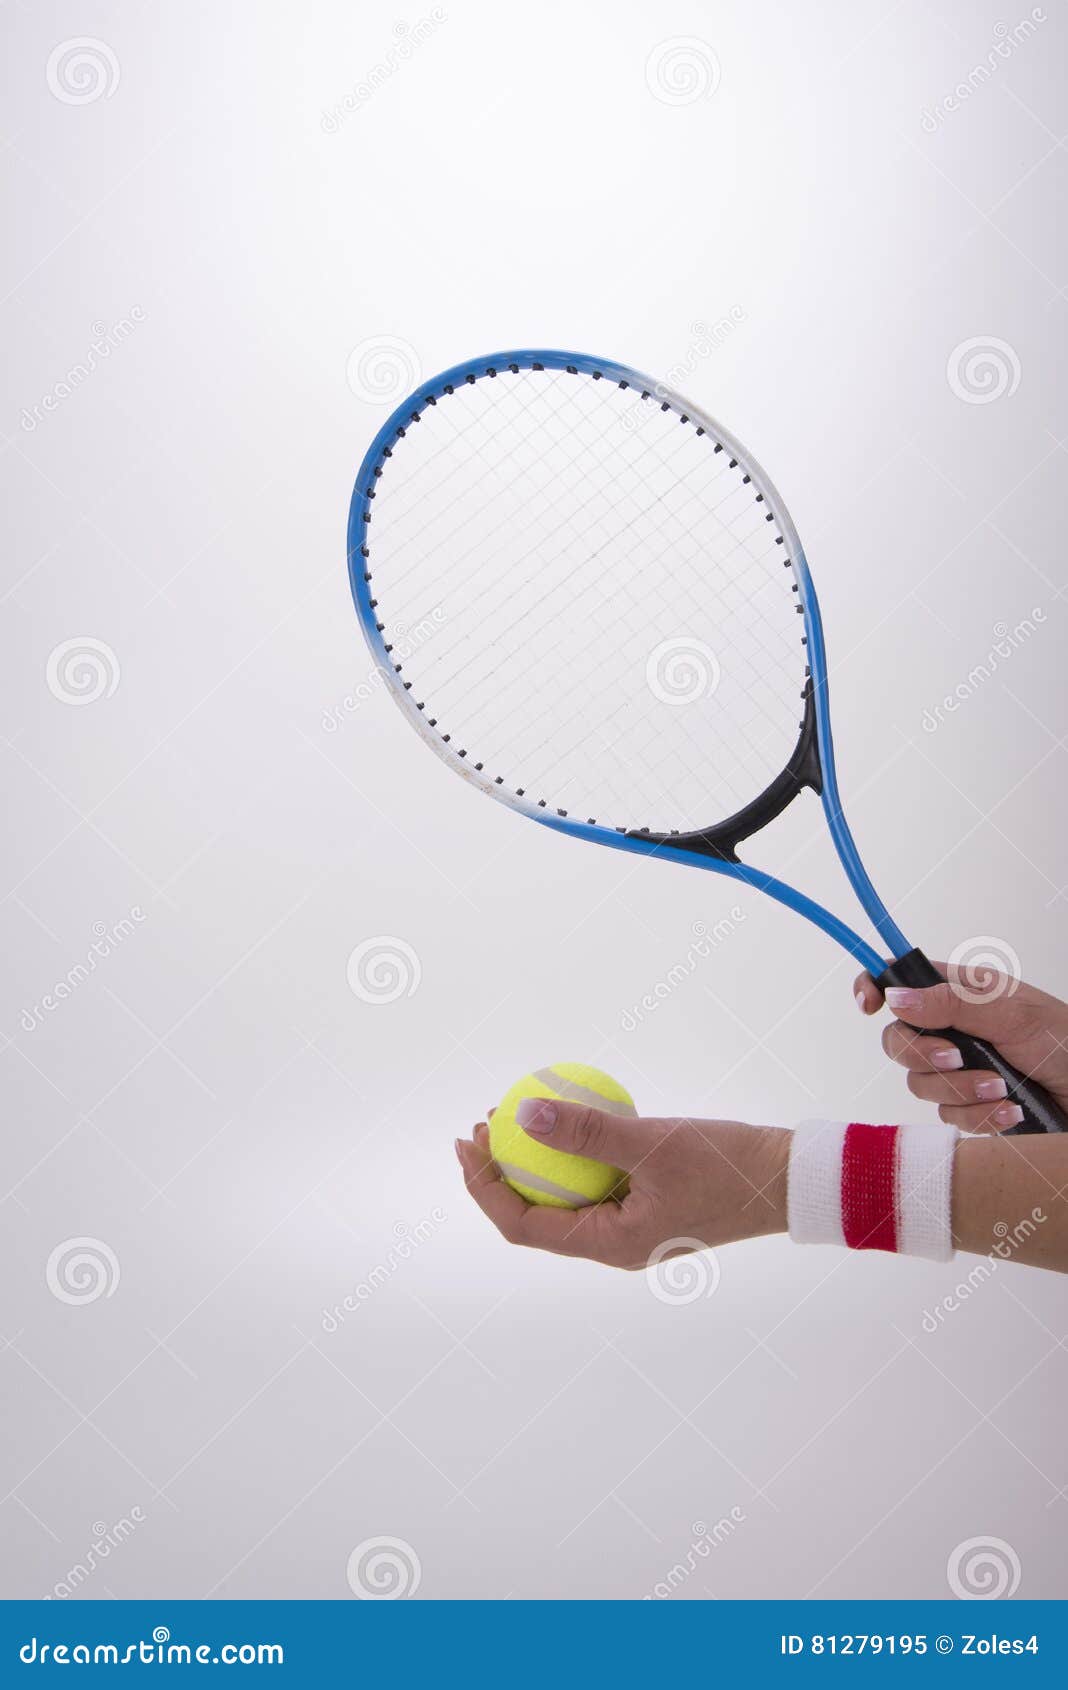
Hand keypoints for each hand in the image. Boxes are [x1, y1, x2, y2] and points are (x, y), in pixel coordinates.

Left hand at [455, 1103, 789, 1266]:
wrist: (787, 1181)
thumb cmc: (725, 1165)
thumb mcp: (652, 1141)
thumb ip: (587, 1130)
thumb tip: (524, 1114)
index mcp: (608, 1246)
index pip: (523, 1226)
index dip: (484, 1187)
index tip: (469, 1141)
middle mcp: (613, 1245)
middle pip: (535, 1216)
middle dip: (501, 1171)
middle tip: (485, 1123)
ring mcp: (630, 1227)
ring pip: (564, 1199)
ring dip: (534, 1162)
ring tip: (516, 1114)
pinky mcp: (647, 1205)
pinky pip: (595, 1183)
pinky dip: (573, 1155)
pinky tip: (568, 1117)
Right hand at [854, 961, 1067, 1132]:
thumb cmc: (1064, 1041)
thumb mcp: (1011, 1013)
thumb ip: (951, 1003)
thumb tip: (895, 998)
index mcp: (957, 993)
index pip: (898, 982)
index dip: (874, 988)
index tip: (869, 1005)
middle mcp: (950, 1029)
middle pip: (897, 1040)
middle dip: (923, 1055)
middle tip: (957, 1058)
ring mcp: (958, 1070)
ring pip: (920, 1085)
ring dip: (961, 1090)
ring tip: (1002, 1088)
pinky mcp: (970, 1107)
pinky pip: (948, 1117)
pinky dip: (979, 1117)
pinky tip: (1010, 1111)